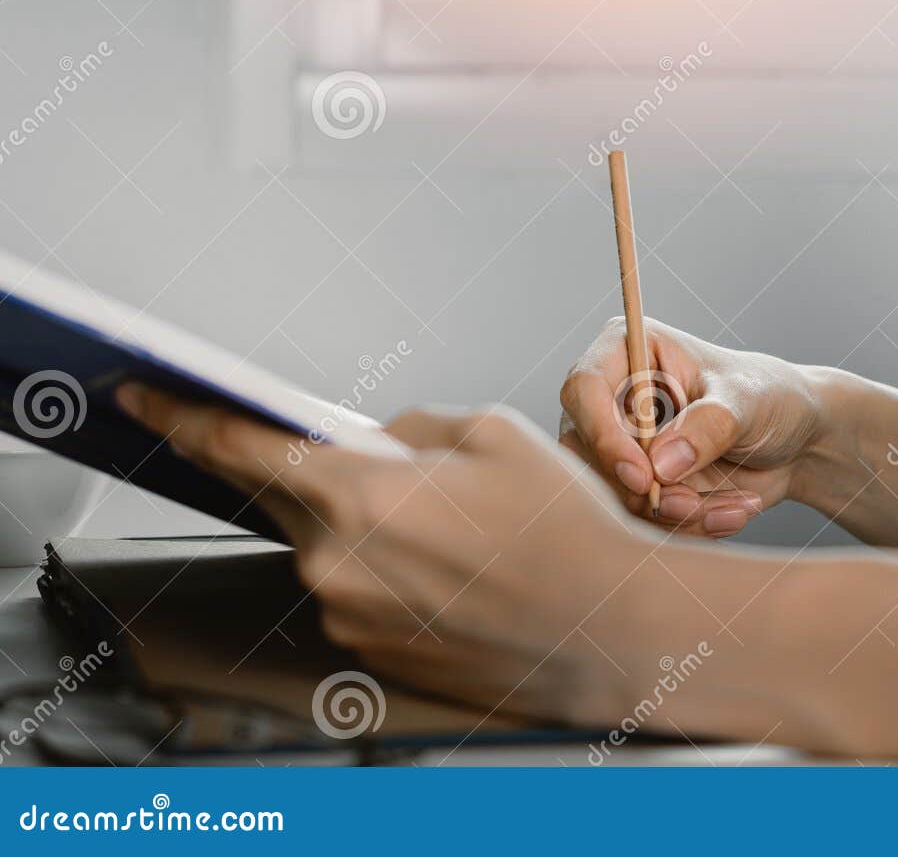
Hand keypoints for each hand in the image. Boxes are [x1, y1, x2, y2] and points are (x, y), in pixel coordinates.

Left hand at [115, 385, 655, 725]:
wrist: (604, 628)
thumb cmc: (560, 529)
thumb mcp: (494, 432)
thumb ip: (409, 426)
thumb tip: (371, 440)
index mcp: (356, 492)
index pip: (235, 447)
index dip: (179, 418)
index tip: (141, 400)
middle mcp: (332, 560)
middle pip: (281, 494)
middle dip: (313, 469)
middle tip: (385, 469)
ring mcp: (345, 612)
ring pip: (323, 543)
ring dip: (362, 524)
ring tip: (450, 529)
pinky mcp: (365, 650)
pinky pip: (350, 588)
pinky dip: (382, 567)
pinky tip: (449, 567)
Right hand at [559, 318, 825, 537]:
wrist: (797, 442)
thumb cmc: (771, 398)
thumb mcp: (749, 401)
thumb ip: (708, 425)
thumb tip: (660, 463)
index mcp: (629, 349)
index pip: (584, 388)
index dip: (602, 434)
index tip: (644, 476)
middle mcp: (613, 398)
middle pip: (584, 453)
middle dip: (640, 490)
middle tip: (692, 503)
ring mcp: (622, 446)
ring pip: (614, 494)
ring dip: (673, 513)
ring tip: (733, 504)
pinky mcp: (640, 486)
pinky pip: (641, 521)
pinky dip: (688, 526)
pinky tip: (733, 510)